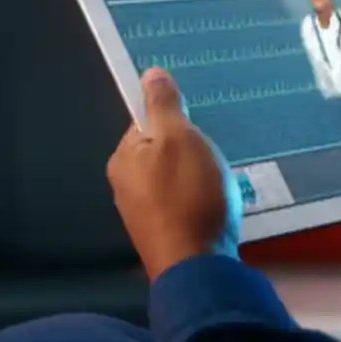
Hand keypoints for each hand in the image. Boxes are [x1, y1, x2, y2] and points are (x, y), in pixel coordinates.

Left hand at [107, 68, 241, 280]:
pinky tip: (214, 207)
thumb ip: (164, 105)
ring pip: (175, 177)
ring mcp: (142, 213)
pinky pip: (182, 203)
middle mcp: (124, 185)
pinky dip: (199, 200)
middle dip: (191, 151)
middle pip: (162, 150)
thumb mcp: (180, 138)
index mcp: (123, 158)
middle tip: (211, 161)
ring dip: (198, 177)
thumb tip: (149, 73)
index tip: (199, 133)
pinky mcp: (163, 234)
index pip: (147, 121)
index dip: (177, 121)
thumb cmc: (188, 196)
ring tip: (217, 185)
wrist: (199, 268)